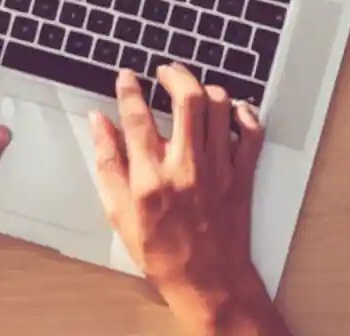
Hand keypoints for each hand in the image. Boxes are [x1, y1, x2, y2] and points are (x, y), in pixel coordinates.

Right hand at [89, 64, 290, 335]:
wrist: (206, 280)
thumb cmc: (160, 250)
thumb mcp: (119, 212)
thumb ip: (107, 163)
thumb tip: (98, 123)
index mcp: (151, 177)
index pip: (137, 117)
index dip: (129, 89)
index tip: (126, 76)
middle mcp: (186, 167)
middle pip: (187, 100)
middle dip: (175, 75)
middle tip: (166, 70)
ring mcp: (219, 169)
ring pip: (220, 108)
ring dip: (206, 89)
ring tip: (194, 89)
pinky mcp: (242, 175)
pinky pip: (251, 133)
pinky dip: (245, 114)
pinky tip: (232, 110)